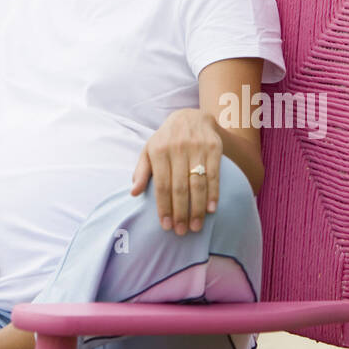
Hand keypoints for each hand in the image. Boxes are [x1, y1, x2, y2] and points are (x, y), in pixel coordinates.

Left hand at [130, 108, 221, 235]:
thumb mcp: (149, 150)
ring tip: (196, 226)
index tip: (166, 226)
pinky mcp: (214, 148)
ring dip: (197, 208)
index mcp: (159, 150)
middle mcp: (178, 148)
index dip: (164, 207)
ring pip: (197, 183)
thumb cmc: (166, 139)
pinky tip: (211, 209)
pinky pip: (214, 175)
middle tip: (181, 231)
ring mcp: (197, 148)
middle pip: (180, 187)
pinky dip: (213, 194)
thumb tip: (134, 193)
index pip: (161, 184)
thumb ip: (141, 171)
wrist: (191, 116)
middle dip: (180, 212)